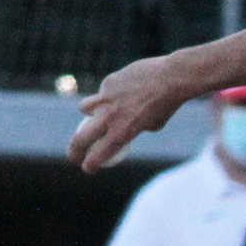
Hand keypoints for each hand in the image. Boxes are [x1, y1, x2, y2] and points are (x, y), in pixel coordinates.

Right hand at [69, 56, 186, 172]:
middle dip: (74, 150)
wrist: (170, 78)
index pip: (97, 156)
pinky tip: (124, 89)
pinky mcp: (107, 82)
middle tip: (75, 155)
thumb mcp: (152, 125)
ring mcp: (105, 99)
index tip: (88, 167)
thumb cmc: (166, 105)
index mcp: (122, 134)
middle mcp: (109, 118)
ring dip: (88, 113)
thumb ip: (134, 128)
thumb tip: (124, 127)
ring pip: (84, 108)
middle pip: (80, 139)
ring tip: (95, 114)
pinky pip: (103, 91)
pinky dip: (109, 94)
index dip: (90, 165)